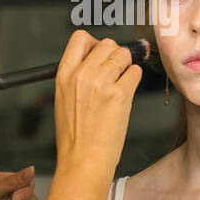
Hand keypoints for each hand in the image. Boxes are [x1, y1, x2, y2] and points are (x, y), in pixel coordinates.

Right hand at [54, 30, 142, 175]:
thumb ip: (78, 76)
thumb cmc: (75, 137)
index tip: (100, 53)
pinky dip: (134, 79)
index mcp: (64, 74)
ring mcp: (101, 83)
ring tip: (120, 83)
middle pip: (106, 43)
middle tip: (115, 71)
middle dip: (114, 54)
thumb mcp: (64, 100)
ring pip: (123, 54)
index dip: (94, 42)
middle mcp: (82, 74)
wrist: (83, 161)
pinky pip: (135, 72)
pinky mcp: (120, 94)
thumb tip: (100, 58)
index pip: (80, 38)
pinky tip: (126, 92)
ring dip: (126, 66)